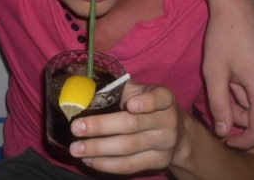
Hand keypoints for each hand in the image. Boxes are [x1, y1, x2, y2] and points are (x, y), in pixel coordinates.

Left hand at [69, 80, 183, 174]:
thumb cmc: (147, 104)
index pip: (158, 98)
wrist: (178, 132)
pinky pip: (130, 165)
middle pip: (132, 125)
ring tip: (76, 148)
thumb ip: (119, 89)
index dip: (146, 102)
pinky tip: (90, 159)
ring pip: (128, 147)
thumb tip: (85, 90)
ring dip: (99, 149)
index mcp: (164, 98)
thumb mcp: (139, 91)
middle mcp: (168, 120)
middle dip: (101, 126)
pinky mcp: (158, 162)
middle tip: (76, 128)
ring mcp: (164, 143)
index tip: (130, 105)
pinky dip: (107, 164)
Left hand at [203, 0, 253, 148]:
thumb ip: (219, 105)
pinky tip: (236, 71)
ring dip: (242, 99)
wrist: (238, 7)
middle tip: (219, 91)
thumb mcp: (214, 73)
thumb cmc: (223, 37)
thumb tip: (223, 133)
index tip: (226, 140)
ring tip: (227, 76)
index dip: (243, 141)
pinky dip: (249, 89)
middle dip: (238, 113)